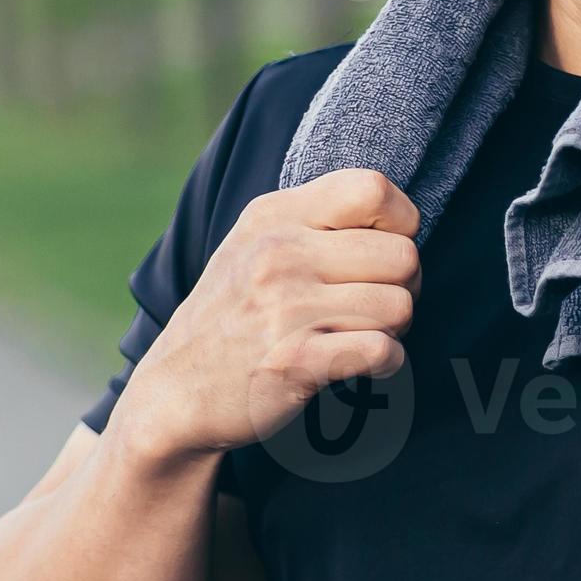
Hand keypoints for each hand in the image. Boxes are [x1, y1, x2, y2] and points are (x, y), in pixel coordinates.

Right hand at [119, 168, 420, 458]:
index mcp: (275, 216)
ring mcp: (285, 307)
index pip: (372, 189)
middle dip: (404, 286)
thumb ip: (316, 221)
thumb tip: (402, 221)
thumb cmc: (233, 315)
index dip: (399, 223)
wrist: (176, 391)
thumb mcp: (256, 244)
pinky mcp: (296, 360)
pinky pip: (382, 351)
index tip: (381, 253)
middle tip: (374, 305)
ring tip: (361, 334)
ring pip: (399, 306)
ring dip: (394, 329)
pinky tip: (361, 364)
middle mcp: (279, 253)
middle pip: (403, 255)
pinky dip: (386, 363)